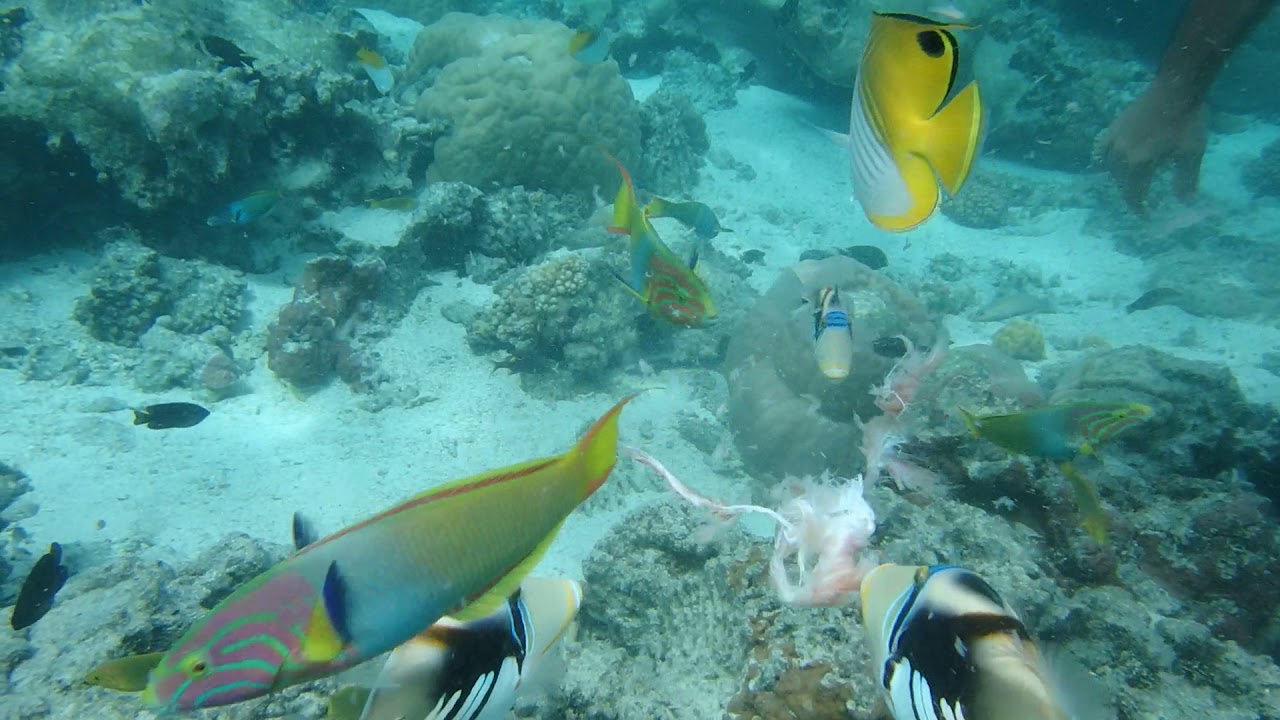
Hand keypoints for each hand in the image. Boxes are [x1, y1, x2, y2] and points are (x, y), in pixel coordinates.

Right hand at [1096, 83, 1206, 214]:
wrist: (1176, 87)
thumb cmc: (1187, 121)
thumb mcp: (1191, 153)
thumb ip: (1186, 180)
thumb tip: (1185, 203)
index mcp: (1139, 163)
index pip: (1133, 195)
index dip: (1139, 208)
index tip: (1146, 216)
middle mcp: (1121, 155)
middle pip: (1120, 183)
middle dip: (1130, 194)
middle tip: (1141, 200)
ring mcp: (1114, 140)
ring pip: (1110, 169)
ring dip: (1120, 179)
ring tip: (1132, 181)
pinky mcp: (1113, 128)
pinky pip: (1103, 151)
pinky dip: (1106, 160)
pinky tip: (1115, 161)